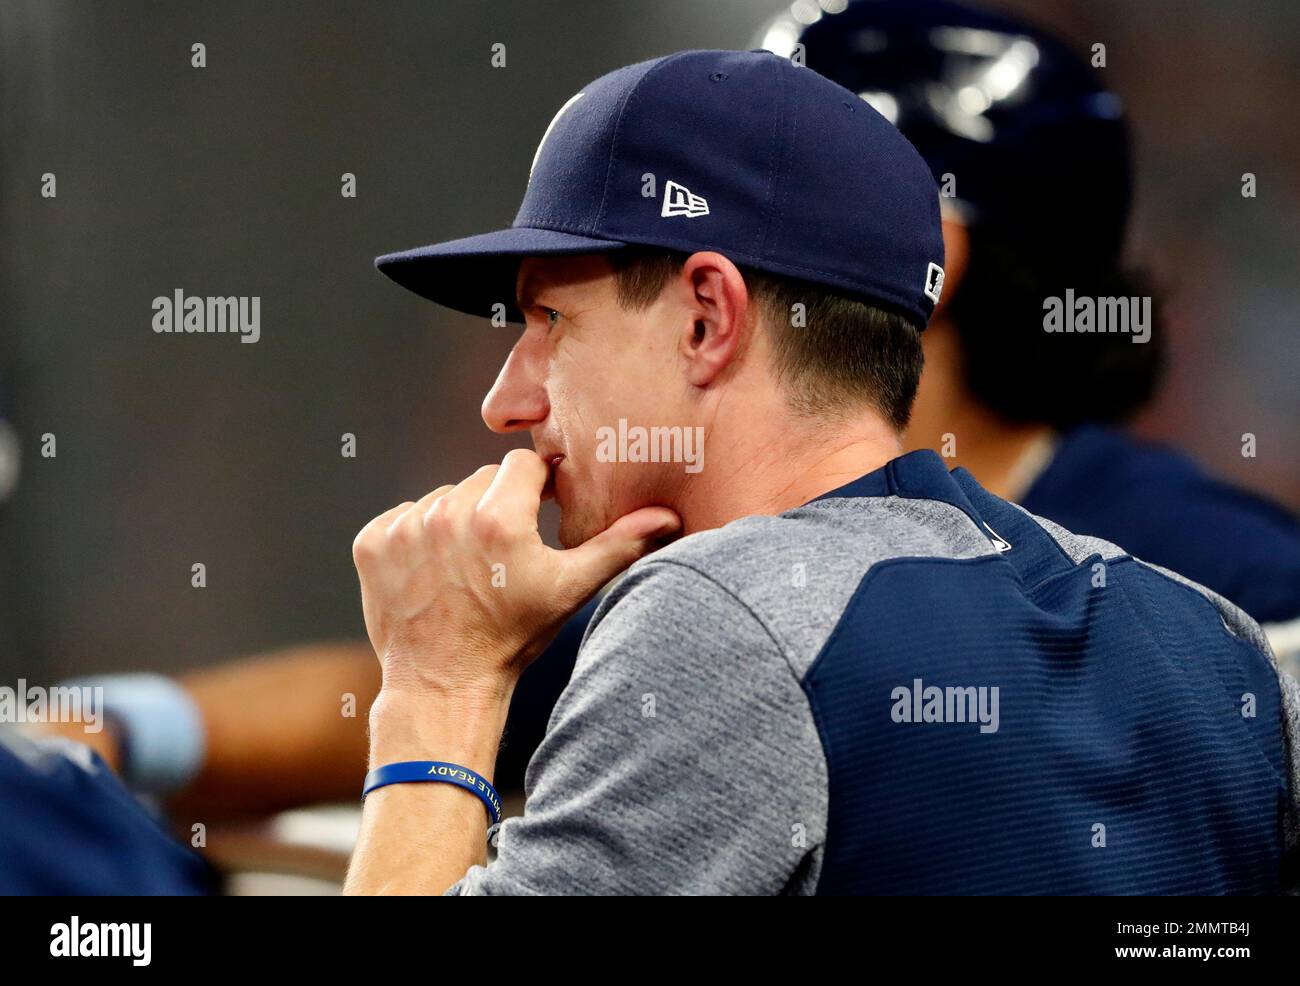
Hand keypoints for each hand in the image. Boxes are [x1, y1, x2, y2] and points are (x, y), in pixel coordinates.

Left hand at [352, 449, 680, 699]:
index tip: (538, 511)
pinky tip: (433, 572)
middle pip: (482, 478)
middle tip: (504, 551)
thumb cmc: (512, 638)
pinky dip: (416, 537)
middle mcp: (446, 515)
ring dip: (457, 520)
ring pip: (443, 497)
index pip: (523, 464)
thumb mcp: (570, 590)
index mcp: (499, 519)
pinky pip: (402, 517)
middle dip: (497, 504)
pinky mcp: (372, 544)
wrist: (443, 685)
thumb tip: (666, 515)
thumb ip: (618, 545)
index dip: (536, 486)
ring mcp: (404, 529)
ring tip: (468, 567)